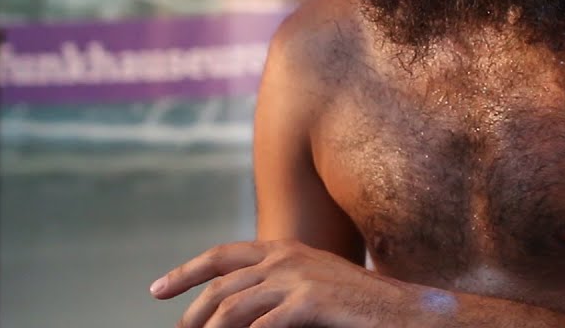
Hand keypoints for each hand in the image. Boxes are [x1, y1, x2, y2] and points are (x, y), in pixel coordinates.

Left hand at [149, 239, 417, 327]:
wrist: (408, 311)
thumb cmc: (360, 308)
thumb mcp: (314, 287)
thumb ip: (279, 288)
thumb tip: (241, 310)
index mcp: (285, 249)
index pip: (222, 256)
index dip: (185, 271)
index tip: (156, 290)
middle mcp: (286, 257)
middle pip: (220, 286)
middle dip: (191, 314)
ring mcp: (297, 278)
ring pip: (231, 309)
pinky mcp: (309, 303)